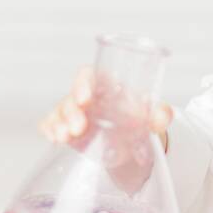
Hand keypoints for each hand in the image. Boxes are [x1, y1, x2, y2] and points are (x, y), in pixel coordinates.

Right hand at [39, 66, 172, 147]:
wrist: (132, 135)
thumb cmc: (137, 115)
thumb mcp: (150, 115)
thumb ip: (159, 114)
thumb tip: (164, 115)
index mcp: (105, 84)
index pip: (89, 75)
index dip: (83, 83)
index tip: (85, 99)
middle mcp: (86, 95)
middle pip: (72, 96)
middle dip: (71, 111)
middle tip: (79, 128)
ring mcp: (74, 110)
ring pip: (60, 110)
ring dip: (59, 122)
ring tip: (65, 137)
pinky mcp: (66, 125)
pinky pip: (51, 123)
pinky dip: (49, 128)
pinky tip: (53, 137)